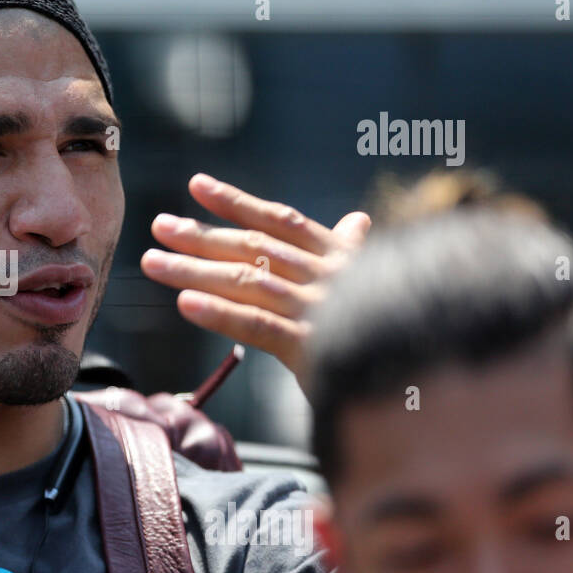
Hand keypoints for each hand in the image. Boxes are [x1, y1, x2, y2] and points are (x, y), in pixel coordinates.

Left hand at [140, 173, 369, 385]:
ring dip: (195, 270)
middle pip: (254, 249)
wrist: (419, 387)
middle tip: (158, 226)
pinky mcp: (314, 349)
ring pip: (247, 282)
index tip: (196, 186)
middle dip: (202, 235)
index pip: (281, 222)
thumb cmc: (390, 335)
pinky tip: (186, 304)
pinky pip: (259, 327)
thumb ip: (355, 255)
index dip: (237, 203)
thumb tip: (358, 221)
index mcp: (341, 260)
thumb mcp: (373, 288)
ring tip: (152, 263)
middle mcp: (329, 277)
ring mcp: (321, 310)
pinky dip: (220, 313)